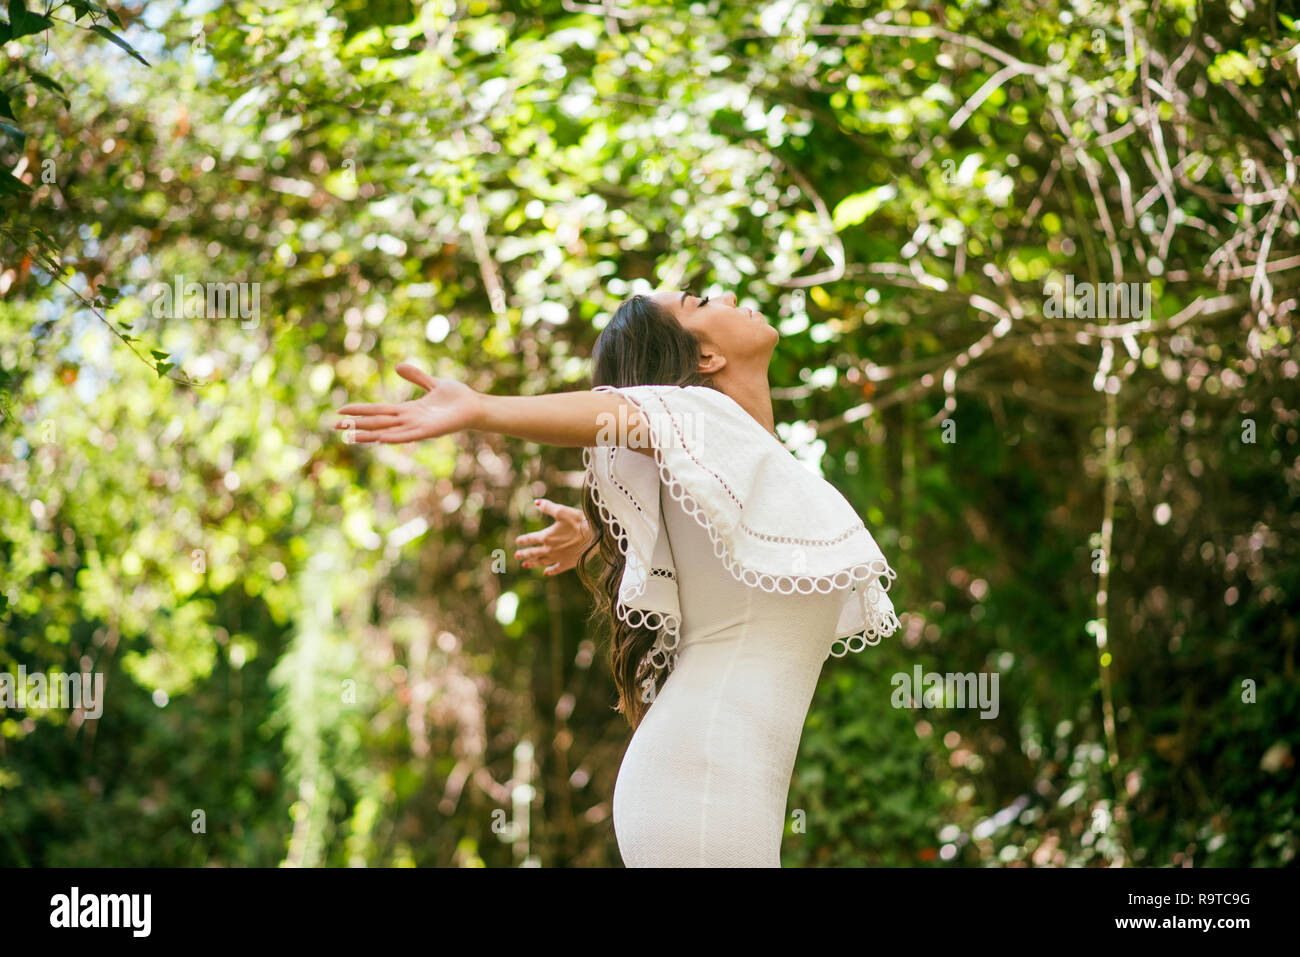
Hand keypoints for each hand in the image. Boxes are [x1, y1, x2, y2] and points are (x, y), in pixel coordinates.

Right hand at [334, 362, 482, 443]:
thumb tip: (397, 367)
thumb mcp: (432, 383)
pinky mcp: (429, 430)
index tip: (340, 411)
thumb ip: (416, 376)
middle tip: (334, 426)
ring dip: (369, 434)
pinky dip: (394, 436)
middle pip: (377, 422)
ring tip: (350, 437)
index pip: (378, 411)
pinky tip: (380, 438)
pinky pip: (408, 435)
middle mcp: (409, 420)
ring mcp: (417, 427)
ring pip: (387, 431)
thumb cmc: (457, 398)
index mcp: (408, 410)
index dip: (360, 411)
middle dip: (356, 424)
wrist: (475, 406)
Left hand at [514, 498, 592, 574]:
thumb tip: (536, 502)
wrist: (595, 537)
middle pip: (533, 552)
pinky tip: (545, 573)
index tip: (517, 541)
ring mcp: (558, 558)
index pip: (531, 539)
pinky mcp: (568, 563)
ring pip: (542, 561)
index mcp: (546, 536)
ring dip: (532, 563)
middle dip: (524, 554)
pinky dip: (550, 571)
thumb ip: (547, 507)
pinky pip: (556, 569)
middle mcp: (550, 549)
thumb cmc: (579, 522)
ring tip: (525, 565)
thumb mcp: (562, 511)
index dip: (523, 540)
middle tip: (516, 556)